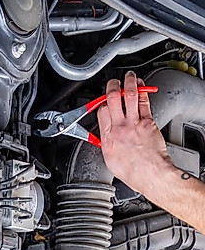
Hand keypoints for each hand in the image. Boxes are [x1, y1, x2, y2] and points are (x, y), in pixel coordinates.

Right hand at [98, 70, 173, 192]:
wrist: (149, 172)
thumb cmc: (131, 169)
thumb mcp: (109, 158)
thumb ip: (106, 143)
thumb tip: (105, 138)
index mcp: (107, 136)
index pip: (101, 111)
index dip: (100, 103)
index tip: (102, 101)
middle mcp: (120, 126)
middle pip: (112, 99)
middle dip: (112, 86)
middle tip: (112, 82)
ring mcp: (134, 122)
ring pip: (129, 96)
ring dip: (129, 83)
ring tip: (129, 77)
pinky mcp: (148, 121)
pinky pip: (144, 102)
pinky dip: (143, 91)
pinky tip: (142, 86)